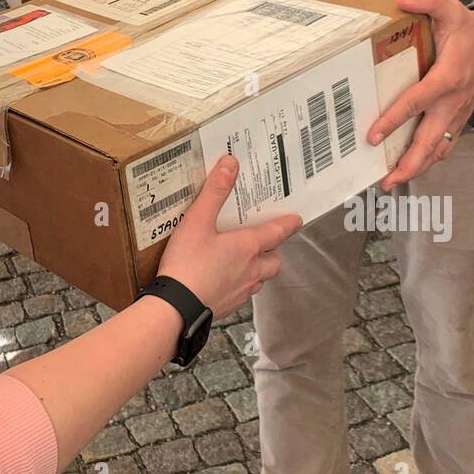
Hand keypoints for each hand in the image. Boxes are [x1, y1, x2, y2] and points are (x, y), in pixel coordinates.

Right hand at [157, 156, 300, 317]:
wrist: (175, 308)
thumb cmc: (187, 264)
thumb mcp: (197, 220)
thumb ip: (214, 192)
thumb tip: (230, 164)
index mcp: (248, 247)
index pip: (277, 233)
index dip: (288, 224)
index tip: (297, 219)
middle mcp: (251, 270)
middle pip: (274, 260)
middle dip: (274, 250)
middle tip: (267, 241)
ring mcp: (241, 291)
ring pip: (261, 279)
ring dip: (259, 268)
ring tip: (245, 259)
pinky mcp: (228, 306)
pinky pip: (243, 293)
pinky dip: (240, 284)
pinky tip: (223, 278)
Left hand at [367, 0, 473, 190]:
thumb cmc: (468, 26)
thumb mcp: (449, 6)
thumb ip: (427, 0)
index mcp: (448, 76)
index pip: (417, 102)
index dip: (394, 120)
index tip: (373, 136)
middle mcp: (454, 100)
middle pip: (430, 139)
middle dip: (409, 162)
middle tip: (387, 180)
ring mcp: (459, 112)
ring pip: (438, 148)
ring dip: (418, 166)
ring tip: (394, 181)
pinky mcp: (461, 117)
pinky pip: (445, 144)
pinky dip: (430, 159)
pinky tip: (412, 168)